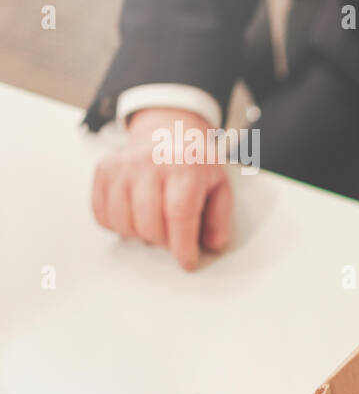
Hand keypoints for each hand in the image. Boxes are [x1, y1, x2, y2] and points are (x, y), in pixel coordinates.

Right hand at [91, 107, 232, 270]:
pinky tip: (135, 217)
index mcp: (185, 166)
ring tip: (156, 224)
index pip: (179, 214)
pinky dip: (119, 226)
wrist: (168, 131)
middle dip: (164, 242)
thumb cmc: (194, 163)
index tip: (186, 262)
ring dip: (141, 235)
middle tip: (174, 237)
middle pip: (149, 223)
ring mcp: (123, 166)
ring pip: (123, 223)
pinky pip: (102, 215)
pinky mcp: (103, 171)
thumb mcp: (219, 185)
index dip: (182, 245)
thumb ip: (219, 218)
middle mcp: (150, 163)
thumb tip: (212, 245)